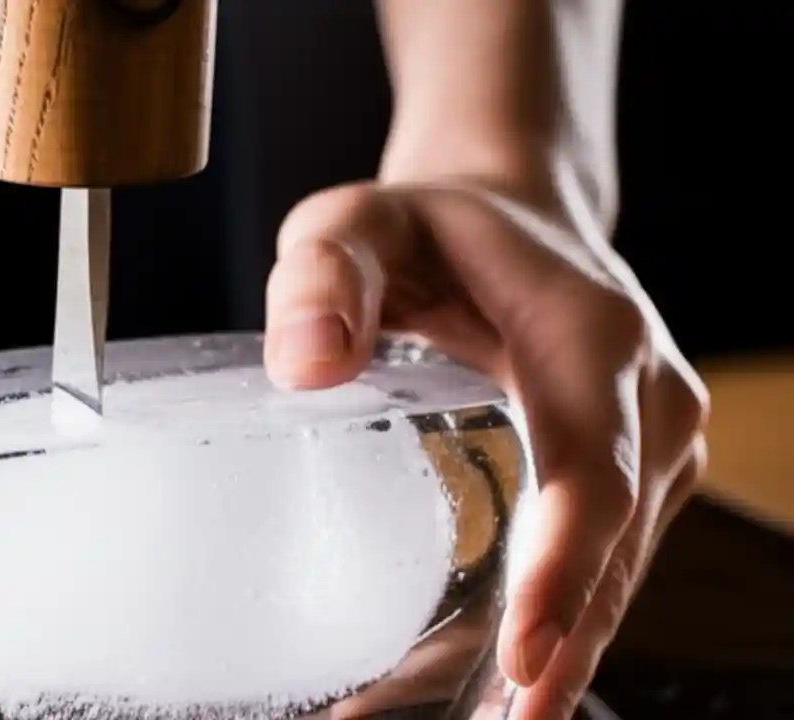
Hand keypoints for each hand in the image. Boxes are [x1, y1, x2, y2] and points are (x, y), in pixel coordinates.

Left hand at [264, 178, 708, 718]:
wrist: (511, 217)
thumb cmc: (430, 228)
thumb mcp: (356, 222)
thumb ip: (324, 273)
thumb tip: (306, 363)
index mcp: (592, 337)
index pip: (593, 469)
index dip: (565, 570)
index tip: (526, 657)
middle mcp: (646, 397)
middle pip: (615, 546)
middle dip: (562, 649)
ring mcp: (652, 441)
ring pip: (619, 569)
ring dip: (561, 653)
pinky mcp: (635, 471)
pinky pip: (605, 557)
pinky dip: (559, 620)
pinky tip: (500, 680)